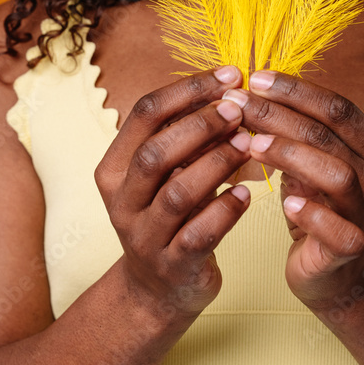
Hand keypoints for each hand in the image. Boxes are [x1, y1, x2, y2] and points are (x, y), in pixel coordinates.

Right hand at [95, 66, 251, 324]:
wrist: (158, 288)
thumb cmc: (170, 215)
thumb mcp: (168, 173)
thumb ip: (189, 136)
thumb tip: (233, 87)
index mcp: (115, 167)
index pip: (144, 113)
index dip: (188, 89)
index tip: (229, 76)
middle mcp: (122, 200)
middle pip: (155, 152)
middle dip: (200, 125)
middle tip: (239, 108)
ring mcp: (144, 236)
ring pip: (177, 193)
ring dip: (216, 163)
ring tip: (248, 144)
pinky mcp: (173, 266)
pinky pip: (199, 234)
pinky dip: (226, 210)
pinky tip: (247, 194)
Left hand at [222, 71, 363, 311]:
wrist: (334, 274)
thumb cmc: (319, 207)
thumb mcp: (311, 163)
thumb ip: (297, 131)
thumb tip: (253, 89)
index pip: (339, 108)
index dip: (296, 90)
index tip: (256, 78)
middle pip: (331, 133)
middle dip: (279, 113)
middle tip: (239, 103)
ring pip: (336, 174)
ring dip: (290, 154)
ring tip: (251, 143)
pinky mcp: (354, 248)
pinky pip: (337, 229)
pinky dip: (311, 213)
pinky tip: (285, 202)